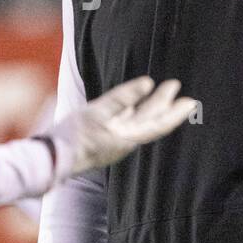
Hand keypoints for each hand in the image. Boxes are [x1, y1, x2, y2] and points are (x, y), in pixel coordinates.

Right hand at [45, 76, 195, 179]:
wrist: (52, 159)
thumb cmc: (73, 137)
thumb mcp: (97, 112)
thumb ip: (123, 97)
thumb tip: (148, 82)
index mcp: (128, 137)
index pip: (159, 123)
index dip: (176, 112)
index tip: (191, 101)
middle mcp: (125, 140)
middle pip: (151, 120)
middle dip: (165, 103)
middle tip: (177, 87)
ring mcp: (114, 140)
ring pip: (139, 120)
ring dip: (151, 105)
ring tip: (161, 91)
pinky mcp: (103, 138)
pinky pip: (125, 121)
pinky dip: (133, 109)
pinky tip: (133, 103)